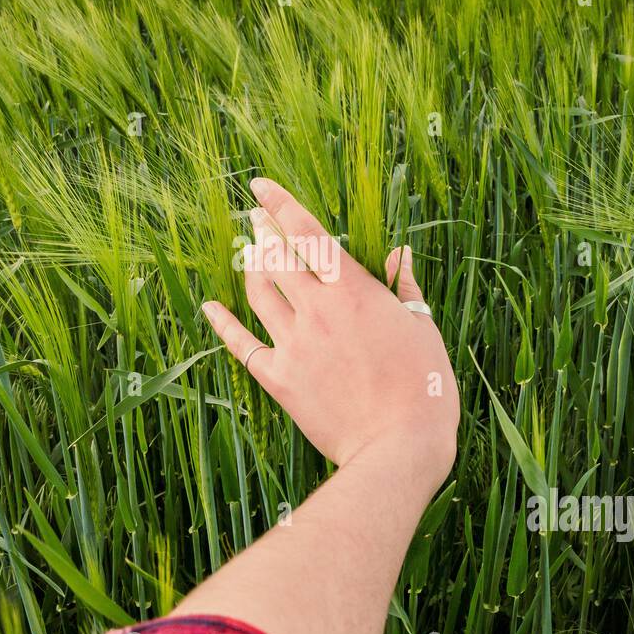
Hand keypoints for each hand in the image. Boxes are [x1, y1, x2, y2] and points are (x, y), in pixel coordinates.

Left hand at [201, 179, 458, 494]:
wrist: (398, 446)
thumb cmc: (424, 387)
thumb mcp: (423, 328)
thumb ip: (404, 287)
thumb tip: (398, 253)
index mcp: (354, 291)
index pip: (309, 234)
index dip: (282, 205)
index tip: (261, 187)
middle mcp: (317, 310)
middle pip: (278, 258)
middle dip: (262, 231)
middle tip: (252, 216)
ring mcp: (294, 345)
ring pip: (259, 293)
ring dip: (250, 267)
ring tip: (245, 250)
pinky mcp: (280, 380)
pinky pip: (242, 346)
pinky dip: (224, 324)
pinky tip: (210, 307)